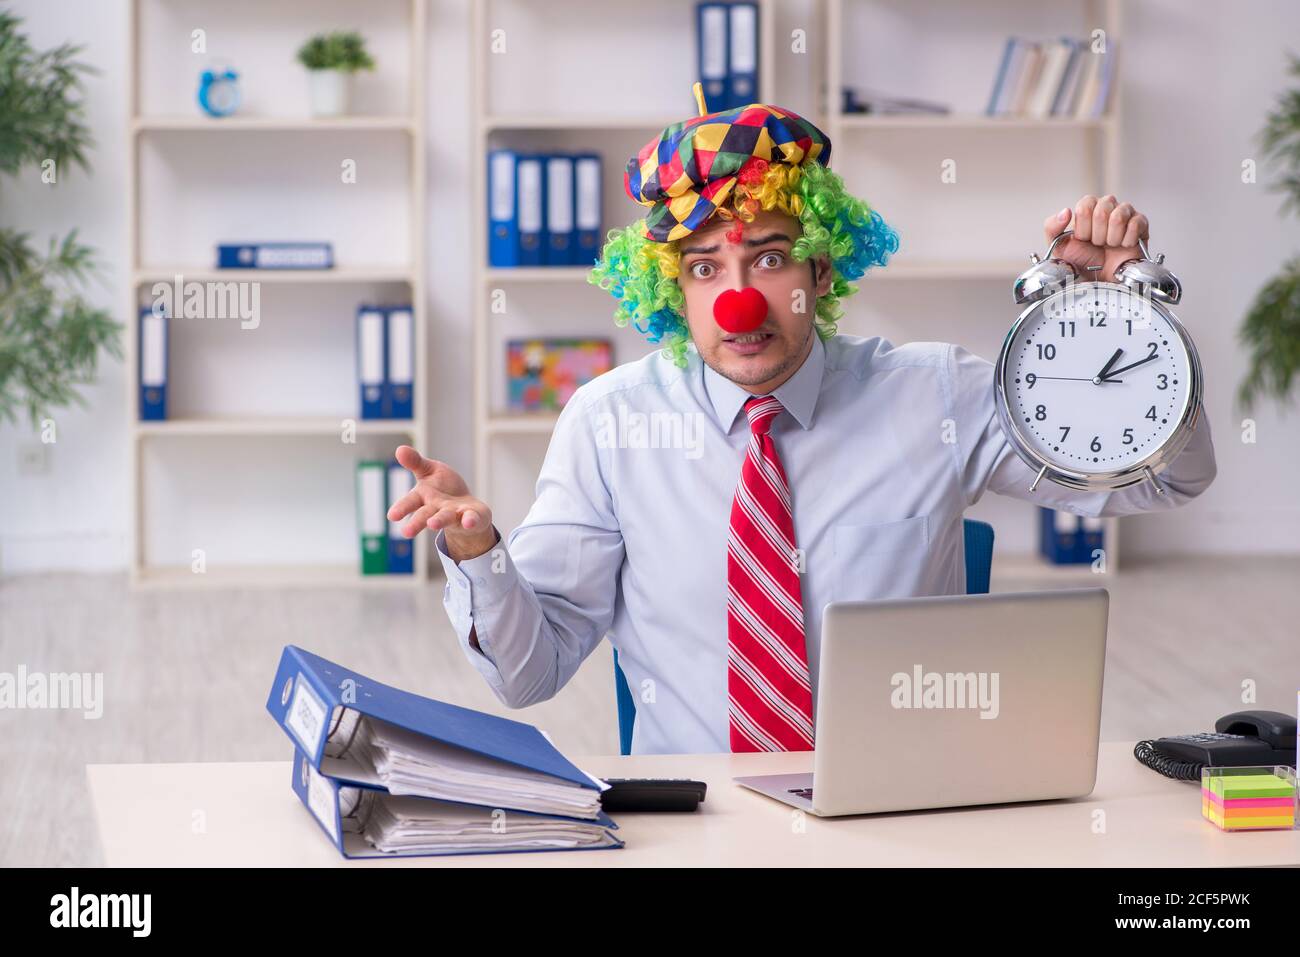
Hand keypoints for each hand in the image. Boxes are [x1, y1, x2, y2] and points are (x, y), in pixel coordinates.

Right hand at [387, 446, 497, 560]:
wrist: (467, 507)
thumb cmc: (444, 488)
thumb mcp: (429, 470)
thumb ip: (415, 462)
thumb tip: (399, 449)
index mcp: (424, 497)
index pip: (410, 502)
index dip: (401, 508)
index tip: (392, 516)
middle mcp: (437, 508)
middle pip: (425, 515)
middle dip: (417, 522)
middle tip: (406, 532)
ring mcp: (454, 514)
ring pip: (446, 518)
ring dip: (439, 521)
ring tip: (432, 524)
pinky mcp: (471, 517)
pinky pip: (471, 519)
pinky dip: (470, 521)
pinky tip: (469, 522)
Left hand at [1042, 195, 1149, 283]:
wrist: (1102, 277)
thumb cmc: (1082, 260)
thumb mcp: (1059, 246)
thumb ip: (1052, 227)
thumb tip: (1065, 211)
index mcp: (1087, 207)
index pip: (1085, 206)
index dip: (1083, 228)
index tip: (1084, 239)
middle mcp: (1107, 205)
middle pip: (1102, 210)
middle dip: (1097, 235)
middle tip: (1098, 244)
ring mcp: (1125, 212)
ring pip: (1118, 217)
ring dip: (1111, 239)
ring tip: (1109, 245)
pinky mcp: (1141, 222)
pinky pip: (1135, 224)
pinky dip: (1126, 241)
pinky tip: (1123, 245)